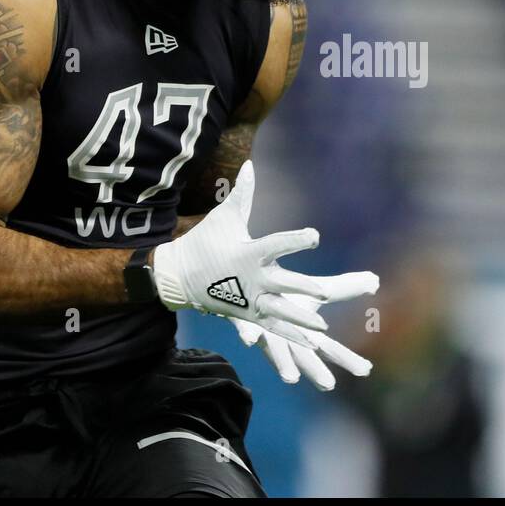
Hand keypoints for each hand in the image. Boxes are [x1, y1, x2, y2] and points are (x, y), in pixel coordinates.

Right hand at [150, 161, 375, 350]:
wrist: (179, 276)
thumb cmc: (205, 241)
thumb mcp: (224, 216)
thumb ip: (242, 193)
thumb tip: (250, 164)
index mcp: (249, 252)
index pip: (277, 244)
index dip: (296, 239)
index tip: (315, 235)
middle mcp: (252, 278)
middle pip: (283, 283)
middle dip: (303, 288)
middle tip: (325, 292)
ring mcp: (250, 299)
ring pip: (280, 311)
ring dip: (301, 319)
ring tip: (323, 326)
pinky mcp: (248, 314)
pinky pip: (273, 327)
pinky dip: (291, 335)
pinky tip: (311, 341)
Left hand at [232, 290, 376, 390]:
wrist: (249, 290)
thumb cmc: (286, 298)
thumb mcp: (319, 289)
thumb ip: (346, 287)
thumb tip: (375, 281)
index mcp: (306, 334)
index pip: (330, 349)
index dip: (347, 360)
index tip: (366, 371)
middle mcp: (287, 340)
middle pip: (305, 357)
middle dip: (316, 370)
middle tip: (328, 384)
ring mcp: (266, 335)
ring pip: (276, 351)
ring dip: (284, 363)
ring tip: (291, 379)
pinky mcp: (245, 323)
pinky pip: (245, 328)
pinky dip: (249, 334)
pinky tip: (250, 340)